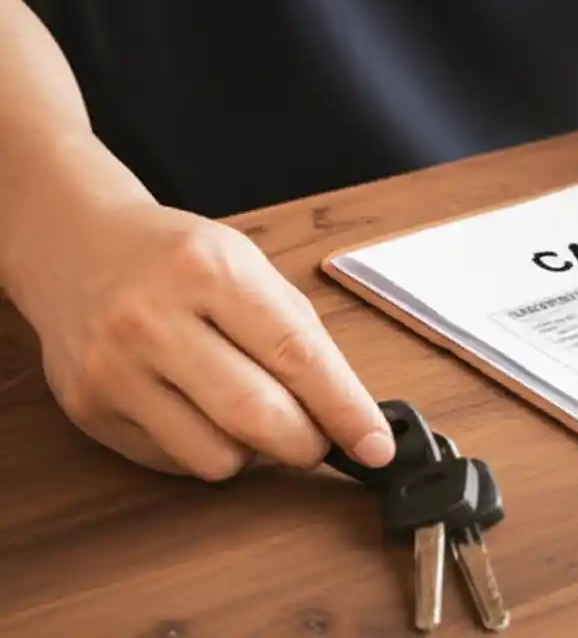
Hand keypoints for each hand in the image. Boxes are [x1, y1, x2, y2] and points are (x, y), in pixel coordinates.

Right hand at [12, 202, 393, 479]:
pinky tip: (199, 410)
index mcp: (208, 270)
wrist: (74, 244)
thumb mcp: (248, 266)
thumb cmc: (177, 259)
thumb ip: (299, 335)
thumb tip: (351, 413)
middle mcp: (152, 318)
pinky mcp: (89, 409)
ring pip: (216, 456)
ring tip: (246, 412)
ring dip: (253, 452)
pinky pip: (174, 462)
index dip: (345, 409)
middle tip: (317, 438)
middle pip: (257, 416)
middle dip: (306, 442)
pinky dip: (205, 448)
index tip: (375, 445)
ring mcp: (113, 368)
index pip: (296, 355)